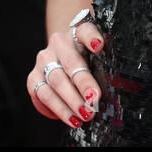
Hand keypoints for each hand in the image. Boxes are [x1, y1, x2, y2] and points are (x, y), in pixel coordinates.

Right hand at [29, 13, 106, 127]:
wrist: (61, 60)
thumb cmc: (86, 60)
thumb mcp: (97, 57)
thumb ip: (104, 66)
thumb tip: (119, 89)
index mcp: (78, 33)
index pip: (85, 31)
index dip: (92, 37)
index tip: (99, 45)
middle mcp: (59, 43)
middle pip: (71, 63)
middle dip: (84, 84)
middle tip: (95, 101)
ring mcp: (44, 60)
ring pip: (57, 81)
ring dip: (72, 102)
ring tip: (85, 115)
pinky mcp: (33, 77)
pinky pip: (44, 94)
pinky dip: (59, 109)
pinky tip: (72, 119)